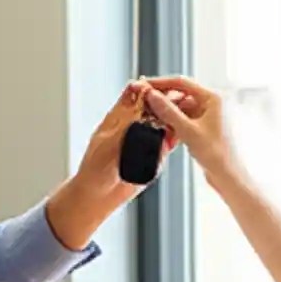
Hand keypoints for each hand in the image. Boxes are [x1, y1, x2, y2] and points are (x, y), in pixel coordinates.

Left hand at [45, 80, 193, 249]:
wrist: (98, 196)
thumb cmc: (94, 168)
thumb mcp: (109, 143)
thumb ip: (127, 123)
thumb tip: (140, 104)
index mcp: (117, 117)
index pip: (135, 94)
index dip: (149, 88)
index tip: (162, 85)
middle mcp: (131, 125)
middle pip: (153, 106)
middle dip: (167, 101)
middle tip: (181, 97)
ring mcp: (142, 140)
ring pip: (162, 123)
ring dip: (173, 118)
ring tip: (186, 113)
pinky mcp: (152, 154)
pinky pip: (167, 142)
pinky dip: (175, 137)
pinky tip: (181, 135)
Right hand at [140, 75, 244, 184]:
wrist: (229, 176)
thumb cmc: (217, 154)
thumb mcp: (188, 131)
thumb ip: (168, 111)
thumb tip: (152, 95)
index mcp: (214, 98)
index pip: (182, 82)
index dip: (160, 83)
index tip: (144, 85)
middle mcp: (212, 103)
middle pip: (181, 93)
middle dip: (162, 97)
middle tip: (143, 100)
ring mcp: (209, 115)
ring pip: (182, 107)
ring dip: (166, 111)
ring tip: (149, 115)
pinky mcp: (205, 127)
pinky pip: (185, 118)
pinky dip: (173, 121)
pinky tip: (161, 126)